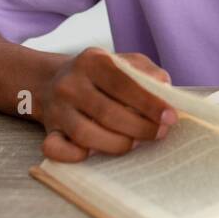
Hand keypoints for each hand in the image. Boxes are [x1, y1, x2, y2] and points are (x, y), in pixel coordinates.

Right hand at [38, 48, 177, 161]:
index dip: (149, 103)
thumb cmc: (99, 75)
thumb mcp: (123, 62)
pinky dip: (76, 156)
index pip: (123, 83)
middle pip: (107, 112)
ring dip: (117, 144)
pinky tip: (95, 153)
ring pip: (86, 134)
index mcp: (92, 61)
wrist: (52, 80)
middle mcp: (70, 83)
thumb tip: (165, 88)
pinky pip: (56, 149)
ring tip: (135, 142)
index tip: (170, 117)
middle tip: (158, 133)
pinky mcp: (48, 131)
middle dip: (140, 128)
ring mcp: (56, 108)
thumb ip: (147, 72)